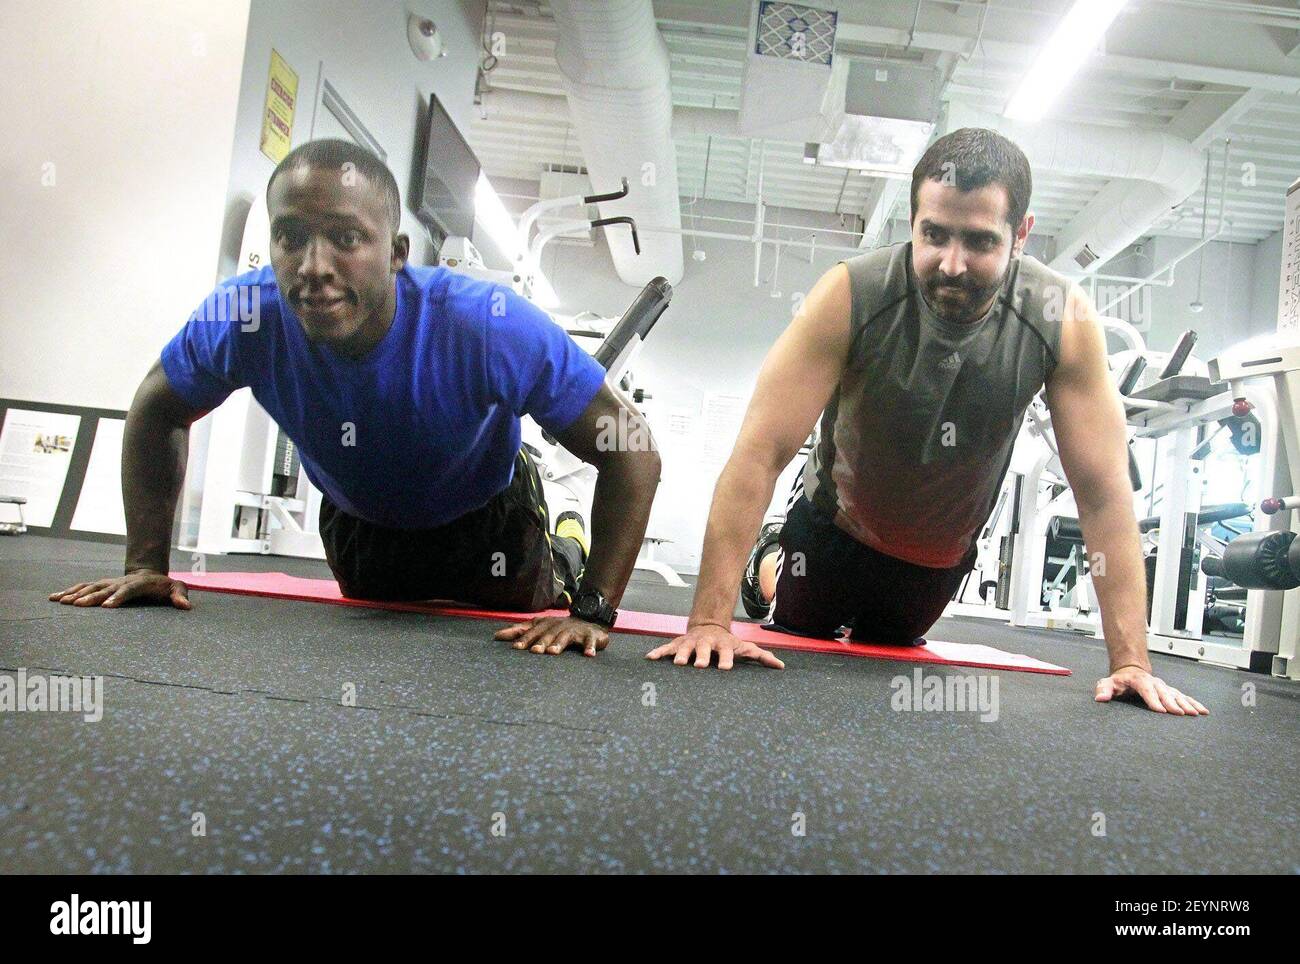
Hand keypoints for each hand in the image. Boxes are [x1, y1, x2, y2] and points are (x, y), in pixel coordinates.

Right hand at [48, 570, 191, 609]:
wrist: (150, 574)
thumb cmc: (164, 586)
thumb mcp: (177, 588)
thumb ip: (180, 596)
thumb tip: (186, 606)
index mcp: (138, 584)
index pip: (127, 591)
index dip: (117, 598)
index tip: (107, 607)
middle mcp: (120, 582)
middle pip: (104, 589)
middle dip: (90, 597)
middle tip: (76, 605)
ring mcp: (109, 583)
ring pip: (90, 587)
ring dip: (75, 593)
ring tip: (60, 601)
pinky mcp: (101, 586)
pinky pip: (83, 588)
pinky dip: (68, 591)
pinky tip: (54, 598)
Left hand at [495, 615, 609, 656]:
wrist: (589, 618)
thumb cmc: (559, 627)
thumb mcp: (539, 626)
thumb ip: (519, 630)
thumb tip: (496, 636)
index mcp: (546, 624)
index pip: (533, 631)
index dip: (525, 638)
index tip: (516, 648)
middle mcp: (559, 626)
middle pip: (548, 634)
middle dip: (541, 642)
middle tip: (534, 651)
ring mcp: (575, 630)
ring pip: (566, 637)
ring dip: (559, 644)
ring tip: (553, 652)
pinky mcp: (590, 635)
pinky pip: (590, 641)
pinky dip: (589, 647)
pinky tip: (588, 655)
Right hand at [646, 622, 784, 669]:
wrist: (709, 625)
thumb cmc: (728, 642)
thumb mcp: (744, 647)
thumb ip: (761, 657)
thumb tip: (781, 666)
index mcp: (723, 645)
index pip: (726, 652)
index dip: (726, 659)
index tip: (725, 668)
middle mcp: (707, 643)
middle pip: (704, 649)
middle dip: (702, 656)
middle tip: (698, 665)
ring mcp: (691, 642)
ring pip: (685, 648)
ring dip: (681, 655)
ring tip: (677, 664)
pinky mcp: (678, 644)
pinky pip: (667, 648)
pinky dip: (659, 652)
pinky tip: (650, 658)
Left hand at [1095, 665, 1206, 714]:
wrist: (1131, 670)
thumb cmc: (1119, 681)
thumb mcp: (1108, 683)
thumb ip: (1104, 689)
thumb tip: (1100, 698)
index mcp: (1139, 680)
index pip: (1146, 690)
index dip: (1153, 700)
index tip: (1160, 710)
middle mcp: (1154, 682)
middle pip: (1164, 692)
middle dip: (1173, 703)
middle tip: (1180, 714)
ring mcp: (1164, 686)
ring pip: (1176, 694)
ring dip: (1186, 703)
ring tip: (1195, 713)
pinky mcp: (1170, 691)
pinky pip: (1184, 696)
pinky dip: (1194, 703)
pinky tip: (1203, 711)